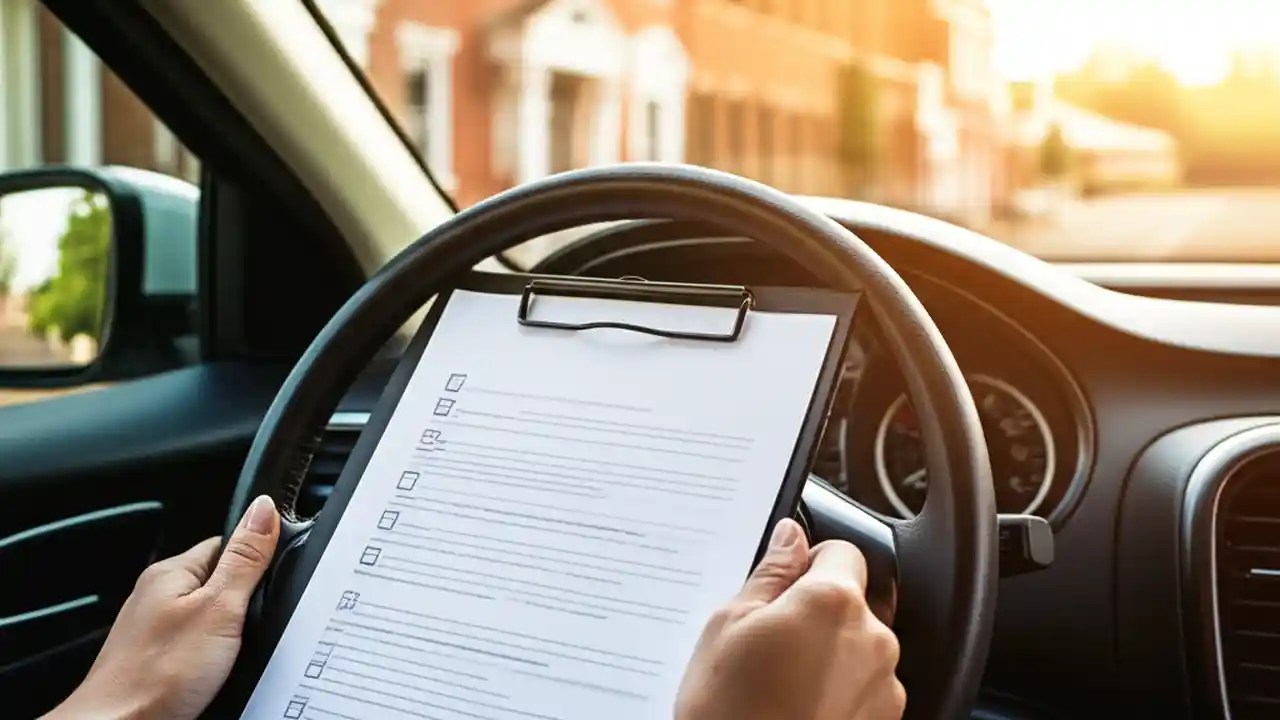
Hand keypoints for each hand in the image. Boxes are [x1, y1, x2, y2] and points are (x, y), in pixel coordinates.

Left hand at [44, 495, 280, 719]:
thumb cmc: (157, 674)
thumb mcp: (220, 608)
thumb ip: (245, 559)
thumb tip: (263, 509)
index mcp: (172, 572)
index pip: (226, 543)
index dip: (256, 558)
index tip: (273, 578)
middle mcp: (159, 597)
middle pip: (220, 582)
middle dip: (245, 601)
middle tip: (256, 623)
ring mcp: (157, 630)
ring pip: (211, 617)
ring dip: (230, 632)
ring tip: (237, 651)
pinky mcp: (160, 660)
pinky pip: (199, 646)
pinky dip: (214, 656)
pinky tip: (220, 670)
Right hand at [675, 518, 904, 719]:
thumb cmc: (729, 714)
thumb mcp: (729, 626)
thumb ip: (770, 573)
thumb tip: (790, 537)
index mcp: (833, 602)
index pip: (843, 550)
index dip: (809, 563)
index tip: (782, 585)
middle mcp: (873, 639)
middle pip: (852, 601)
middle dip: (816, 611)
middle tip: (767, 641)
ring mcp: (884, 685)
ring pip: (858, 645)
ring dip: (828, 652)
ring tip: (778, 681)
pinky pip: (863, 685)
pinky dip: (837, 689)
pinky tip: (796, 705)